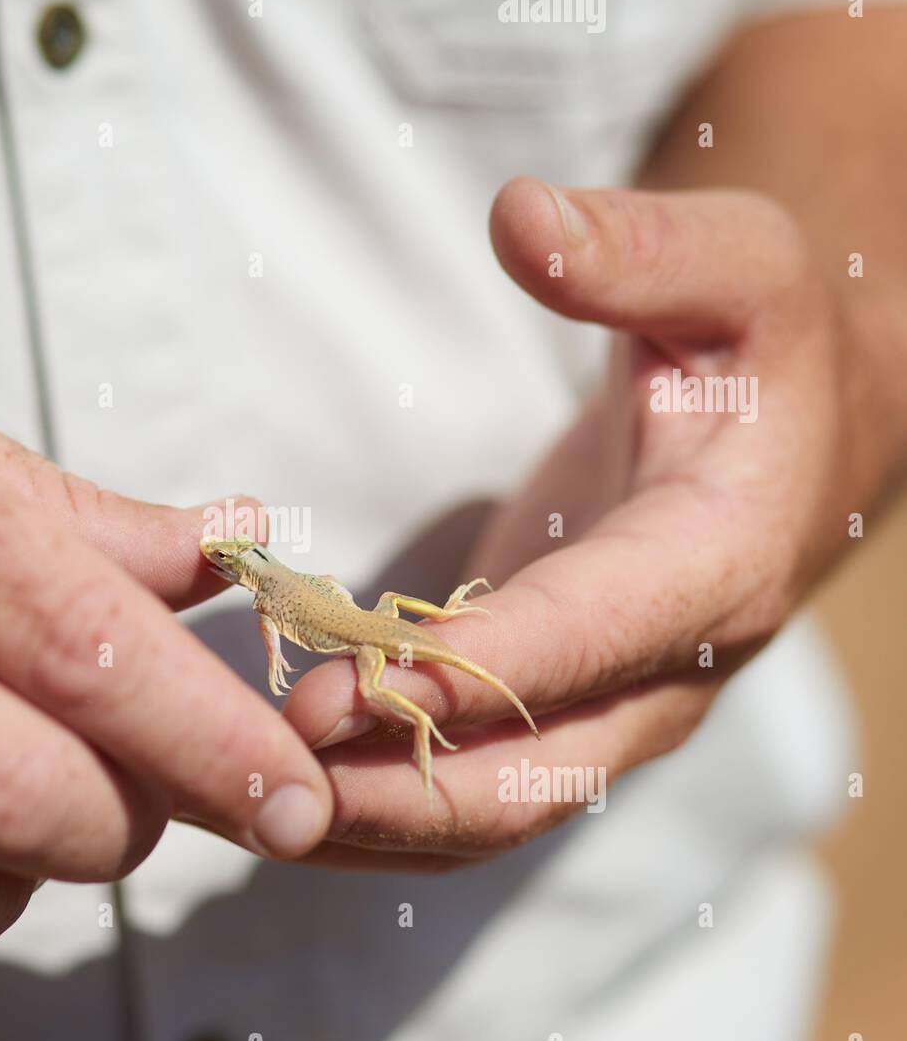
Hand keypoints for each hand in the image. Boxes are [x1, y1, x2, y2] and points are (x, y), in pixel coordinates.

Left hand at [284, 178, 852, 868]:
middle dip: (395, 791)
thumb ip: (640, 250)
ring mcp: (610, 707)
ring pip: (491, 809)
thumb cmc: (766, 348)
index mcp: (718, 565)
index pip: (593, 638)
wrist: (804, 444)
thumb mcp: (738, 271)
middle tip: (258, 773)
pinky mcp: (556, 710)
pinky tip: (275, 784)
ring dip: (366, 822)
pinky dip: (375, 800)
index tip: (348, 685)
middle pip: (532, 779)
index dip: (473, 672)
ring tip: (236, 804)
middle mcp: (666, 670)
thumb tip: (520, 217)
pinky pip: (469, 787)